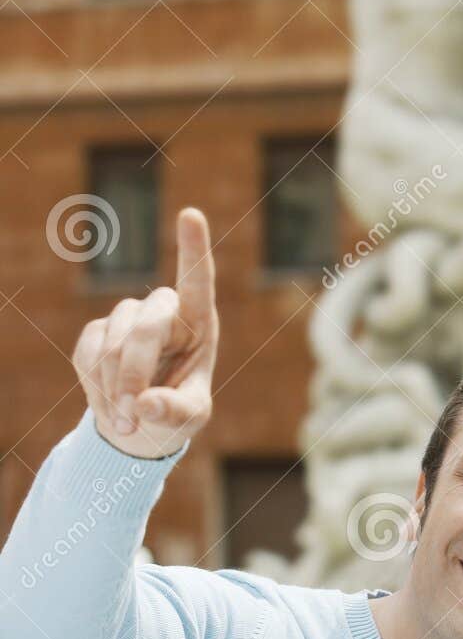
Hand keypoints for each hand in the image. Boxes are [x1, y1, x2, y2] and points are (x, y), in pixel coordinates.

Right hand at [72, 207, 218, 459]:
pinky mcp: (98, 331)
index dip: (193, 249)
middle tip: (132, 415)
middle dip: (134, 373)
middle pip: (145, 327)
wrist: (139, 424)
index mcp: (198, 323)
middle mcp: (165, 311)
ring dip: (114, 386)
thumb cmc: (175, 415)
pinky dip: (95, 384)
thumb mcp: (188, 420)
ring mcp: (129, 317)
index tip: (191, 214)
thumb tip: (146, 403)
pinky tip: (109, 401)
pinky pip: (89, 352)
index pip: (197, 281)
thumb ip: (174, 411)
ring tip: (126, 418)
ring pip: (114, 341)